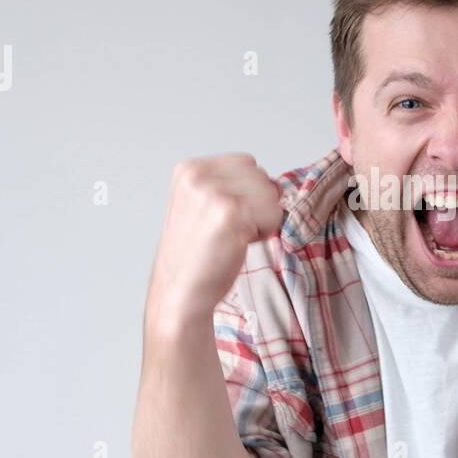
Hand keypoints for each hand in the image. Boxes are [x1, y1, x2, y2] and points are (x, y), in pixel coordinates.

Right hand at [144, 153, 282, 338]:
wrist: (181, 294)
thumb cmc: (197, 257)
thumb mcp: (202, 206)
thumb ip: (229, 186)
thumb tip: (276, 184)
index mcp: (188, 169)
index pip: (247, 163)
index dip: (247, 194)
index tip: (223, 219)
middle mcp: (198, 175)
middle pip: (261, 176)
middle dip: (256, 206)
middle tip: (227, 231)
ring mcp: (213, 192)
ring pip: (271, 194)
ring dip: (261, 220)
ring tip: (231, 238)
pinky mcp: (231, 212)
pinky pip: (274, 214)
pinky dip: (263, 233)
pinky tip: (236, 244)